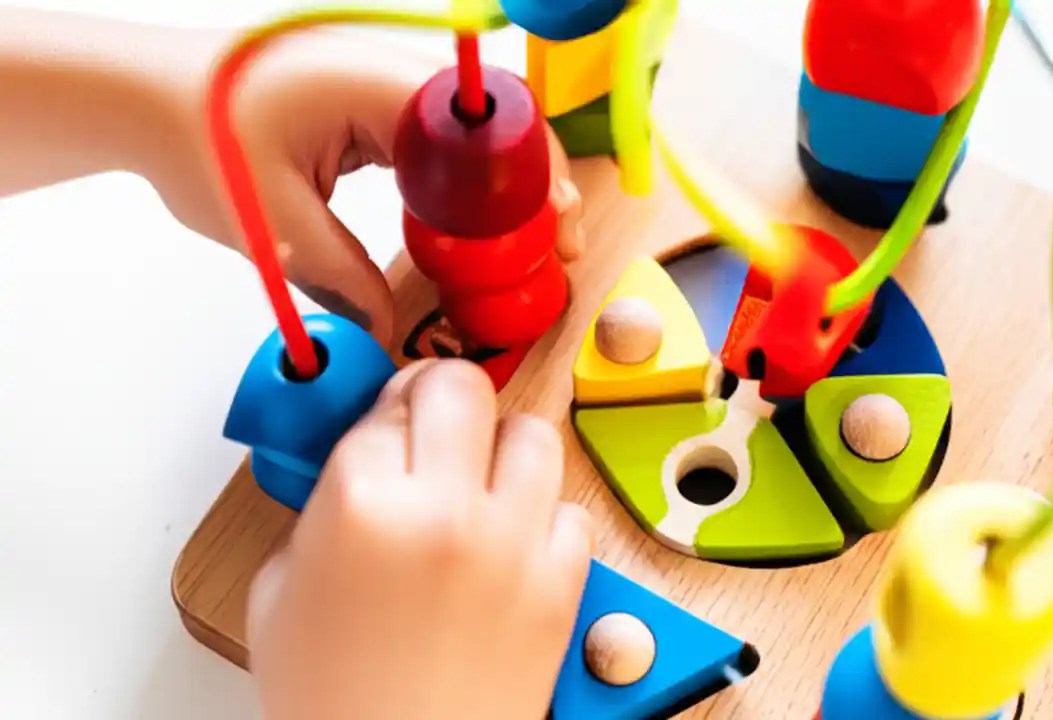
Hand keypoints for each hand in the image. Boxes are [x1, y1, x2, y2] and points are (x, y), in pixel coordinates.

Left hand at [159, 28, 583, 345]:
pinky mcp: (373, 97)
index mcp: (370, 84)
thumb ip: (342, 280)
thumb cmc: (191, 139)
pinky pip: (441, 134)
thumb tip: (389, 333)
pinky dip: (464, 176)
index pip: (482, 127)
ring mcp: (382, 77)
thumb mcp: (274, 225)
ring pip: (474, 129)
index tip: (557, 225)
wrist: (142, 98)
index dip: (531, 177)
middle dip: (535, 181)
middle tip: (558, 241)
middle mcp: (387, 68)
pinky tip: (470, 222)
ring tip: (529, 238)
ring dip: (504, 181)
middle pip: (495, 122)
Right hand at [245, 359, 593, 719]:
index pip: (387, 401)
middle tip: (433, 426)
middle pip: (462, 387)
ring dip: (503, 446)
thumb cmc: (330, 696)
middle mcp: (445, 510)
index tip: (387, 424)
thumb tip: (358, 457)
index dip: (383, 412)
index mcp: (362, 503)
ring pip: (533, 432)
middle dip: (440, 399)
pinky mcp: (561, 583)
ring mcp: (512, 544)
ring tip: (481, 478)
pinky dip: (545, 516)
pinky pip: (571, 509)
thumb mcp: (280, 588)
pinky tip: (512, 540)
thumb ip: (319, 507)